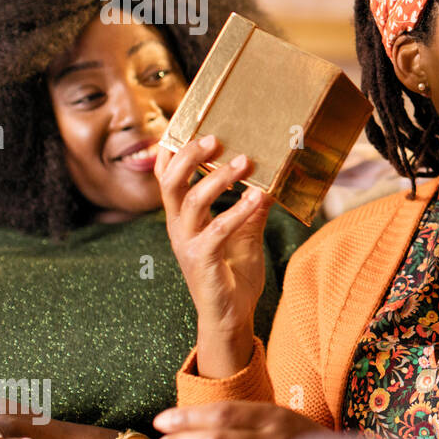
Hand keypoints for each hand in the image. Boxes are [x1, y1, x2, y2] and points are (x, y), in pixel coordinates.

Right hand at [155, 134, 274, 376]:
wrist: (232, 316)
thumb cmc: (234, 273)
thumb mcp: (246, 232)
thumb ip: (253, 207)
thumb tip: (271, 179)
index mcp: (184, 217)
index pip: (167, 176)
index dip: (172, 150)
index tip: (189, 123)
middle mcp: (179, 227)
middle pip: (170, 182)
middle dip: (190, 157)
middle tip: (215, 138)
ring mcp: (187, 245)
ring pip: (190, 202)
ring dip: (218, 179)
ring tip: (244, 163)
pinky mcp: (202, 262)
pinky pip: (215, 231)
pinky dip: (236, 211)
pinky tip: (256, 197)